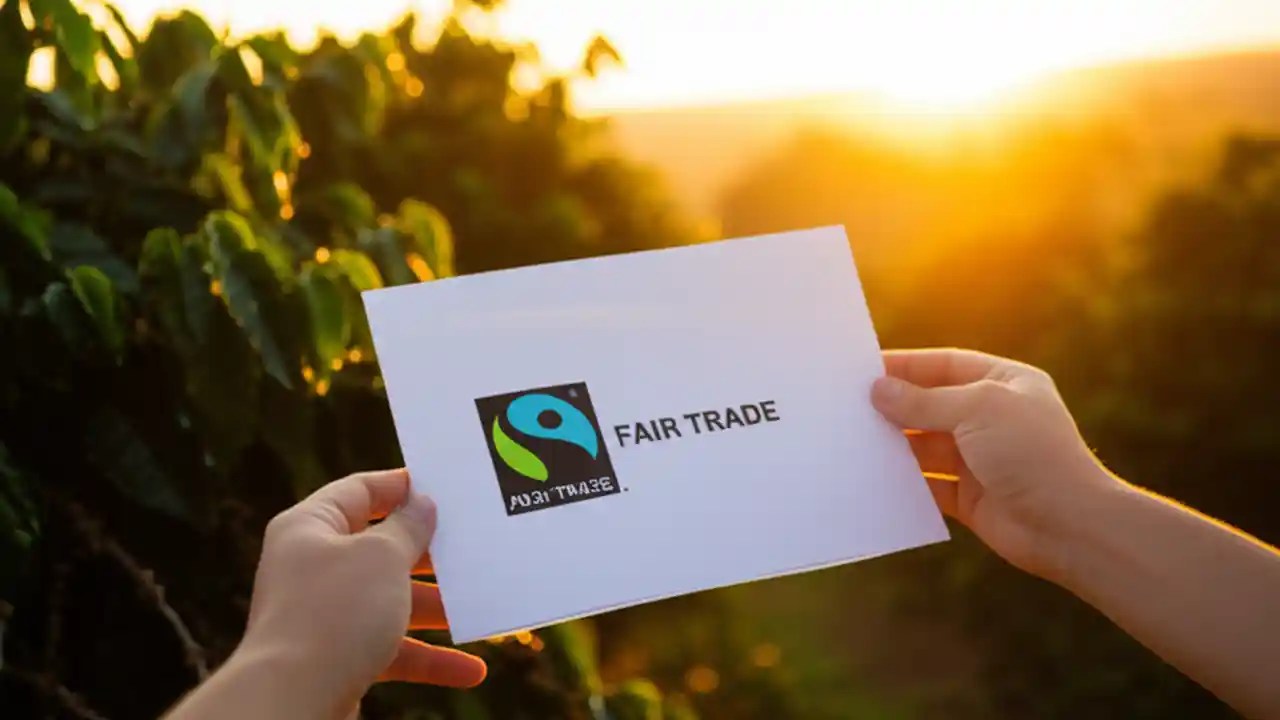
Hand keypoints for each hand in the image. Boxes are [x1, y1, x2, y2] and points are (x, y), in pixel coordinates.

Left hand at [239, 470, 484, 713]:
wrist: (292, 701)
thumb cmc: (335, 614)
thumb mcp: (382, 557)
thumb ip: (408, 527)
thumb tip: (422, 505)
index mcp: (311, 526)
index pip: (359, 491)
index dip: (401, 486)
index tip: (444, 487)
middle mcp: (312, 566)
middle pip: (380, 548)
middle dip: (427, 554)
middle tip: (469, 546)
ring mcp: (323, 613)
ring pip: (390, 601)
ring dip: (435, 608)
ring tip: (479, 607)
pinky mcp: (336, 656)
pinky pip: (389, 648)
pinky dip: (428, 658)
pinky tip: (469, 669)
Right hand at [871, 349, 1118, 579]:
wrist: (1070, 526)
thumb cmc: (1033, 454)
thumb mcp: (977, 410)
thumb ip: (923, 401)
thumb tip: (879, 390)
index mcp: (1005, 384)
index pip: (946, 365)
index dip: (906, 366)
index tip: (863, 369)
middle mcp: (993, 418)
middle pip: (932, 405)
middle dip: (895, 406)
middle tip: (848, 405)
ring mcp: (982, 458)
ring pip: (926, 445)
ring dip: (895, 444)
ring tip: (853, 441)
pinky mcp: (971, 497)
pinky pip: (928, 484)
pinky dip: (904, 482)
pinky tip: (874, 478)